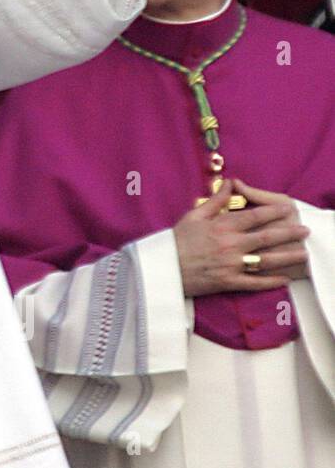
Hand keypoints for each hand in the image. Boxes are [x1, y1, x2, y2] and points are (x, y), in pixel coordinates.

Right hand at [172, 180, 309, 296]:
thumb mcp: (193, 215)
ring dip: (287, 257)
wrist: (163, 268)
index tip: (287, 209)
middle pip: (266, 237)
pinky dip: (271, 282)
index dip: (273, 212)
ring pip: (266, 260)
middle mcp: (230, 244)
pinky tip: (284, 278)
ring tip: (303, 253)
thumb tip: (230, 184)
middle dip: (288, 233)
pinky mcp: (228, 282)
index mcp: (221, 226)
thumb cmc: (176, 241)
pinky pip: (255, 282)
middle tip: (304, 231)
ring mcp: (231, 264)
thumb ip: (216, 201)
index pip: (254, 216)